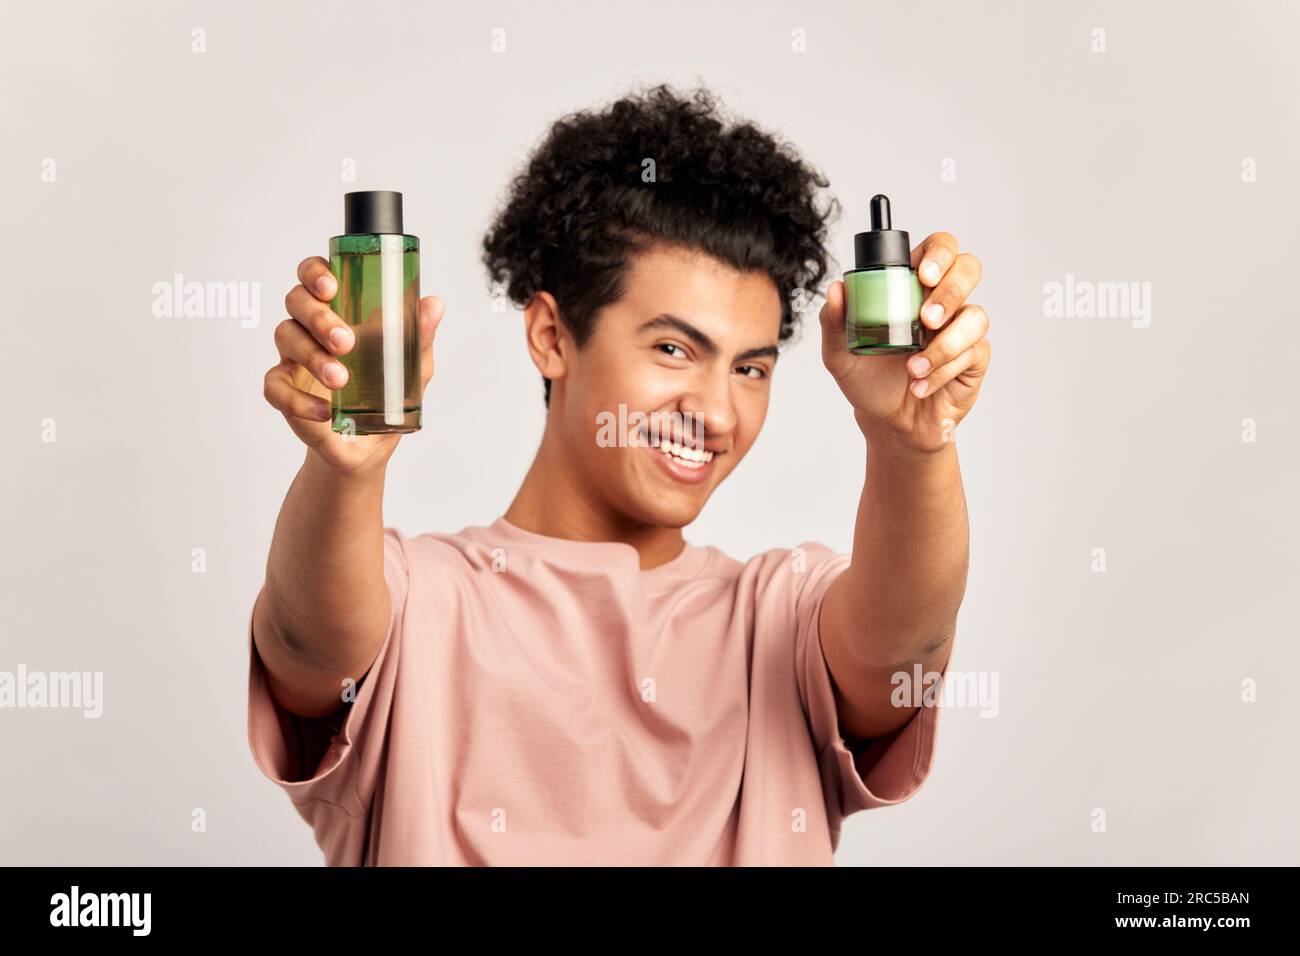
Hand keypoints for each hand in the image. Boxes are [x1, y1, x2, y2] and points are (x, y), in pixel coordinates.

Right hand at [262, 256, 444, 472]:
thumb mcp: (411, 368)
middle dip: (318, 316)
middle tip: (345, 341)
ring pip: (285, 336)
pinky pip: (275, 387)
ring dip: (312, 356)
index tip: (330, 285)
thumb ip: (419, 338)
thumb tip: (434, 305)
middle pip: (296, 301)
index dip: (314, 271)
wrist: (367, 448)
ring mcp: (293, 358)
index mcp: (338, 310)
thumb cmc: (386, 395)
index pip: (315, 276)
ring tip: (341, 379)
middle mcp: (310, 328)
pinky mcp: (284, 390)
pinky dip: (298, 400)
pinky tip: (324, 411)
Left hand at [820, 232, 990, 452]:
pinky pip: (972, 353)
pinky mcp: (974, 357)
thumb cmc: (867, 380)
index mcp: (911, 287)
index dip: (938, 252)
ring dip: (945, 344)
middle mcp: (942, 301)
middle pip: (968, 269)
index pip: (938, 248)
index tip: (923, 274)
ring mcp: (961, 328)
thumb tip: (836, 289)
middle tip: (927, 318)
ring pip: (975, 316)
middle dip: (952, 289)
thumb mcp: (839, 354)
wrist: (886, 422)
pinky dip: (944, 370)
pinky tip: (921, 385)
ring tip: (913, 368)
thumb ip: (833, 322)